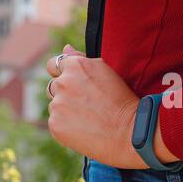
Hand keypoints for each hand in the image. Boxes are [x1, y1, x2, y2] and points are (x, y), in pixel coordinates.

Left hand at [45, 45, 176, 168]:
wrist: (129, 132)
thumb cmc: (121, 100)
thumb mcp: (105, 72)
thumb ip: (80, 59)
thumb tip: (65, 48)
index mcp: (74, 66)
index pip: (53, 65)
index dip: (61, 74)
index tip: (72, 84)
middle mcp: (62, 82)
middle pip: (53, 86)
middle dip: (65, 93)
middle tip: (86, 104)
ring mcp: (57, 104)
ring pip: (55, 104)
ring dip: (65, 109)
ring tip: (88, 117)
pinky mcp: (55, 124)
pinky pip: (56, 121)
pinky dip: (66, 125)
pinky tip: (84, 129)